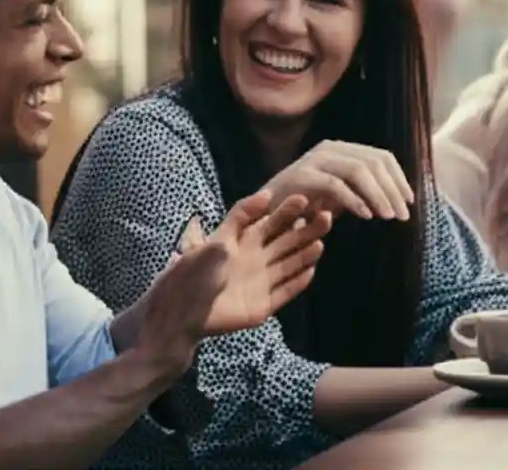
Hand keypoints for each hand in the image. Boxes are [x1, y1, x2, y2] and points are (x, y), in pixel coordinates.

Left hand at [134, 190, 328, 372]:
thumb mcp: (216, 239)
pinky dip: (298, 283)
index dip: (285, 211)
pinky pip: (285, 292)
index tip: (303, 198)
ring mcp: (260, 283)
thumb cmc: (193, 272)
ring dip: (305, 254)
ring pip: (289, 265)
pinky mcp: (262, 305)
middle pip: (285, 242)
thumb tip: (266, 195)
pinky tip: (311, 271)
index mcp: (242, 243)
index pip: (269, 222)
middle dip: (304, 230)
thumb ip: (240, 218)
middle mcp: (255, 260)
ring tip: (321, 243)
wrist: (182, 312)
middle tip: (326, 216)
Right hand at [264, 140, 413, 220]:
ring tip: (388, 217)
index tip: (410, 201)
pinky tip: (366, 216)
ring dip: (378, 195)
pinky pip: (336, 185)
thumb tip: (400, 199)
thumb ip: (364, 191)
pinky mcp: (302, 176)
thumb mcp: (341, 196)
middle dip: (393, 189)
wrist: (265, 213)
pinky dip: (355, 200)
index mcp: (341, 150)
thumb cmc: (305, 207)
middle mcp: (329, 148)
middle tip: (402, 215)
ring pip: (358, 170)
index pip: (381, 156)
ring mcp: (314, 160)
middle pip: (373, 162)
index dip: (399, 178)